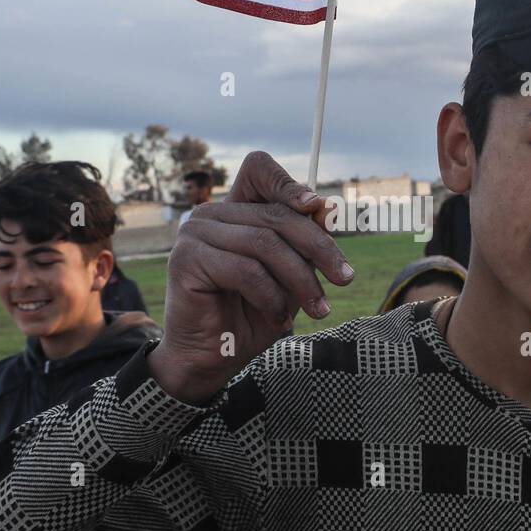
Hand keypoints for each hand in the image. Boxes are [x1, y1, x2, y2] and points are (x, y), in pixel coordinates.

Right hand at [148, 151, 353, 404]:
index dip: (288, 182)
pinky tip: (279, 319)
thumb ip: (303, 241)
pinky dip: (272, 296)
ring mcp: (194, 233)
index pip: (258, 170)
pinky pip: (245, 270)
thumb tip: (324, 206)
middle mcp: (210, 214)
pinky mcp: (186, 259)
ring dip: (300, 280)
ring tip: (317, 310)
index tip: (318, 207)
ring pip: (265, 244)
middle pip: (276, 214)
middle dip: (319, 248)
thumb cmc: (251, 316)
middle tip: (344, 279)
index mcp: (234, 211)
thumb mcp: (290, 275)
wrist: (211, 360)